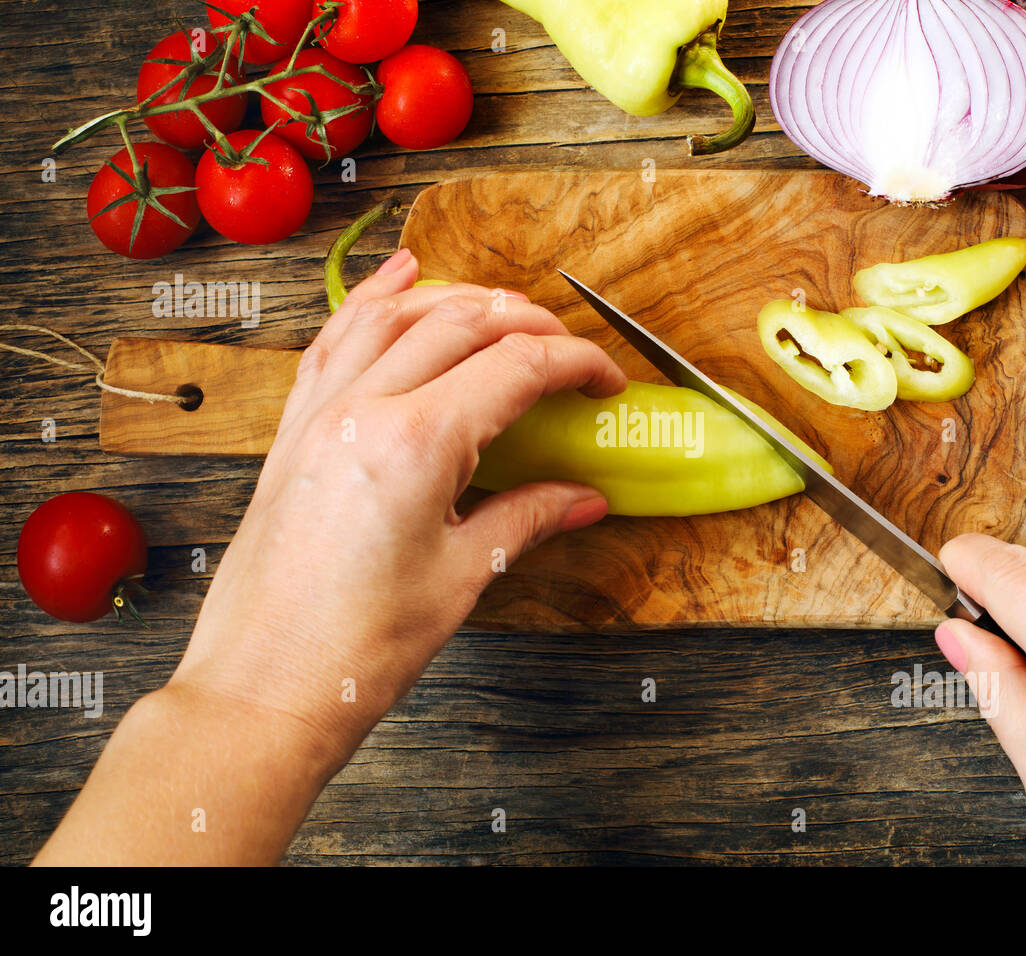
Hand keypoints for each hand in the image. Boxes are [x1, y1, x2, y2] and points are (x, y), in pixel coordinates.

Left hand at [172, 249, 626, 764]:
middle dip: (528, 323)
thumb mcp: (462, 578)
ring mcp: (321, 413)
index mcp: (416, 444)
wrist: (265, 687)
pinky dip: (372, 301)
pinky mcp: (295, 430)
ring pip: (396, 314)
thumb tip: (583, 498)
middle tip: (567, 354)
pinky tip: (398, 279)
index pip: (516, 367)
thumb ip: (528, 518)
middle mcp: (363, 409)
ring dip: (457, 299)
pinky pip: (335, 339)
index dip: (575, 363)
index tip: (605, 381)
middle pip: (461, 323)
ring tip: (503, 307)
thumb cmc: (356, 647)